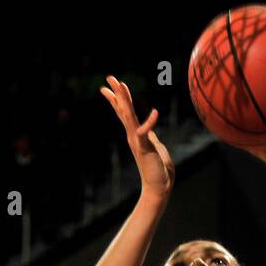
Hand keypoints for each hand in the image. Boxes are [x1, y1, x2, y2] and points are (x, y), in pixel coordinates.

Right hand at [100, 75, 174, 200]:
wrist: (159, 187)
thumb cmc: (158, 169)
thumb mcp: (154, 145)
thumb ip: (149, 135)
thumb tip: (147, 128)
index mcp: (135, 134)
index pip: (123, 112)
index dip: (116, 99)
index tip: (106, 87)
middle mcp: (133, 135)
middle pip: (123, 110)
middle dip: (116, 93)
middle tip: (108, 78)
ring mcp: (138, 141)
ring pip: (129, 116)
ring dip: (124, 100)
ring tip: (120, 85)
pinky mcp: (145, 147)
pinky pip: (146, 132)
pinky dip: (150, 122)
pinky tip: (155, 112)